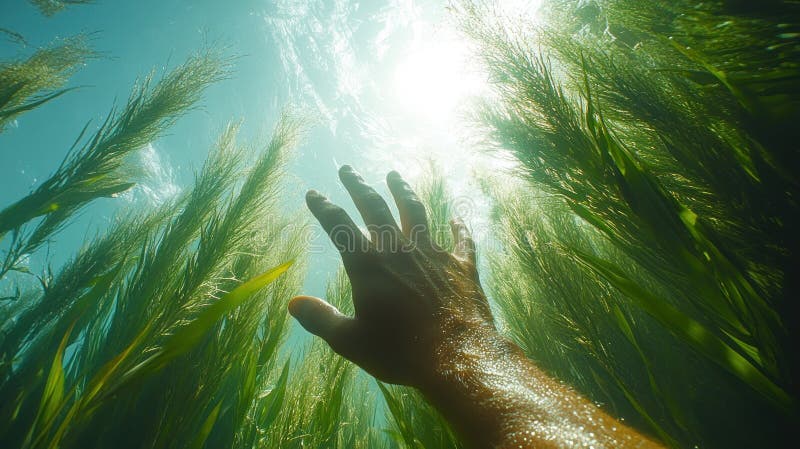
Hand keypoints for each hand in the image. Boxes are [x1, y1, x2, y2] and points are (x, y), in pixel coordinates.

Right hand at [289, 165, 493, 386]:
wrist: (456, 357)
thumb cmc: (399, 351)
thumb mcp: (350, 342)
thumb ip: (321, 319)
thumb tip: (293, 303)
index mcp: (368, 266)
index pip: (339, 226)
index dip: (324, 208)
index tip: (314, 194)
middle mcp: (399, 250)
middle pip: (376, 208)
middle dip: (359, 187)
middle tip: (348, 169)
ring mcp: (433, 254)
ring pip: (416, 212)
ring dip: (403, 191)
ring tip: (394, 175)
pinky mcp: (461, 265)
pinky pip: (461, 239)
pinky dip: (458, 227)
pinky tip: (457, 218)